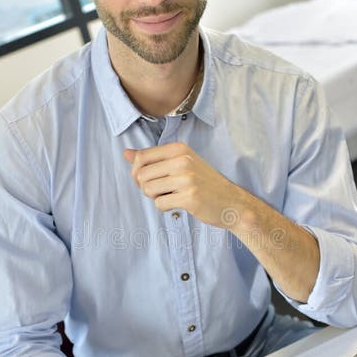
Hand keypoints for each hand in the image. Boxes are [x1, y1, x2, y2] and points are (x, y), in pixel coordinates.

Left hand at [124, 143, 245, 228]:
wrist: (231, 202)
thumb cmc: (204, 183)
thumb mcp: (180, 163)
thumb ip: (153, 158)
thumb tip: (125, 153)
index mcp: (179, 149)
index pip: (141, 157)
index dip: (136, 172)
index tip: (146, 180)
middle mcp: (182, 160)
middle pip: (141, 175)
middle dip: (146, 187)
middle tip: (161, 191)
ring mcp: (186, 179)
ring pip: (148, 190)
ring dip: (155, 197)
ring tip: (172, 196)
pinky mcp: (189, 197)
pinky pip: (160, 204)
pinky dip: (165, 207)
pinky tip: (178, 204)